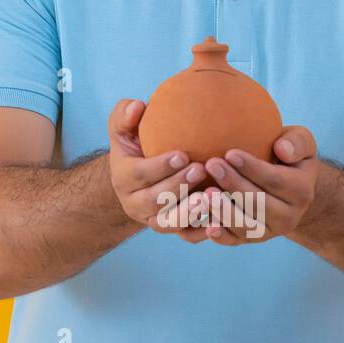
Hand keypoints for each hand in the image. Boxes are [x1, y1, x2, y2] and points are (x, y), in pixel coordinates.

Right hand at [107, 98, 214, 243]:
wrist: (137, 179)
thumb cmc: (135, 145)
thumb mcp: (123, 128)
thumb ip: (125, 114)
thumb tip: (138, 106)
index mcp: (123, 178)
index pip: (139, 175)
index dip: (160, 167)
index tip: (183, 155)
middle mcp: (134, 203)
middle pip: (154, 201)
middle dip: (177, 187)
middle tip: (201, 171)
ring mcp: (153, 219)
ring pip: (168, 223)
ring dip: (189, 212)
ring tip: (210, 198)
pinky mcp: (171, 229)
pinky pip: (186, 235)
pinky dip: (202, 231)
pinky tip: (220, 220)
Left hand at [198, 125, 318, 245]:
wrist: (287, 188)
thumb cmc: (286, 156)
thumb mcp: (299, 142)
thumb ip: (296, 143)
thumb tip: (282, 150)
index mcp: (301, 191)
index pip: (275, 181)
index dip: (252, 168)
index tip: (230, 153)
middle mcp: (289, 216)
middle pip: (258, 204)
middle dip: (233, 184)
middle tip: (211, 165)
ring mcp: (270, 231)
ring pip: (247, 226)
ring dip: (225, 211)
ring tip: (205, 193)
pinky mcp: (252, 239)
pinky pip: (236, 240)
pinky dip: (222, 236)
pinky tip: (206, 226)